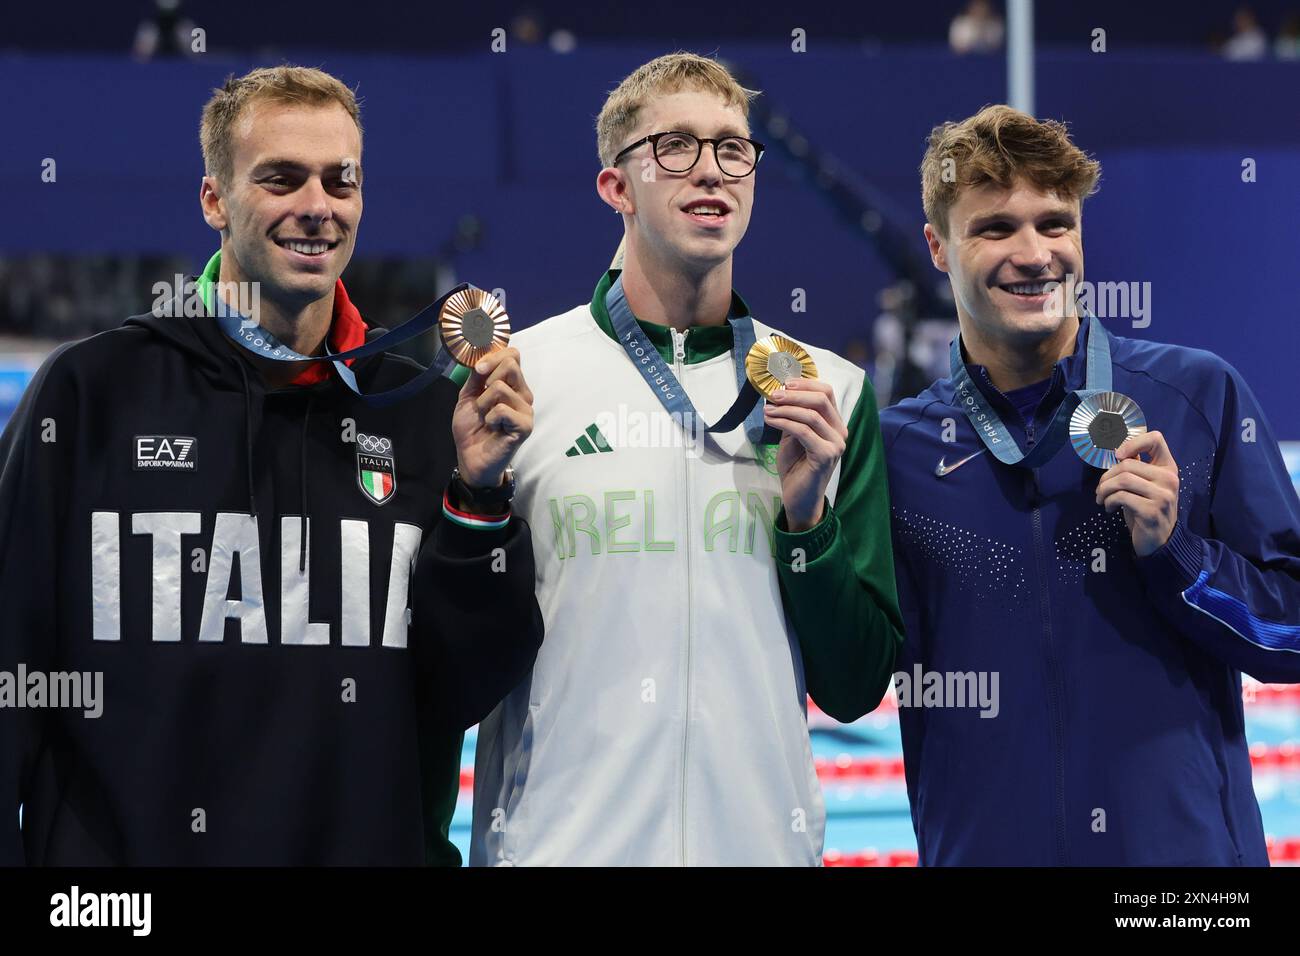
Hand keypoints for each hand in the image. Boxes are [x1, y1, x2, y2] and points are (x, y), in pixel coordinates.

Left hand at [452, 347, 533, 487]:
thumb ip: (476, 376)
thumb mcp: (468, 396)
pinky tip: (493, 427)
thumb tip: (481, 357)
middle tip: (480, 398)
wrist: (470, 457)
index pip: (512, 355)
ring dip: (483, 403)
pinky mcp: (525, 426)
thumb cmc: (472, 429)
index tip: (478, 370)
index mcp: (512, 385)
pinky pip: (502, 409)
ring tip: (485, 418)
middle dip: (487, 377)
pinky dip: (490, 418)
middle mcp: (522, 394)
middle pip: (511, 364)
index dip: (493, 357)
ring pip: (501, 387)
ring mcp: (526, 410)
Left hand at [762, 378, 846, 531]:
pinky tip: (771, 420)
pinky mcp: (826, 455)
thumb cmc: (796, 467)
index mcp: (834, 424)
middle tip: (772, 394)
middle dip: (794, 394)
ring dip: (786, 408)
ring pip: (812, 414)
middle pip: (821, 399)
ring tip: (767, 409)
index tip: (783, 383)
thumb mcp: (792, 435)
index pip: (826, 392)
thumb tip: (779, 392)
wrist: (799, 498)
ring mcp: (836, 444)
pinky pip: (803, 431)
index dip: (805, 384)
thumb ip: (792, 415)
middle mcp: (840, 432)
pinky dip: (784, 422)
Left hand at [1095, 429, 1178, 556]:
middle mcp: (1169, 479)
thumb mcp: (1144, 486)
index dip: (1132, 442)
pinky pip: (1121, 497)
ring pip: (1122, 479)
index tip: (1117, 456)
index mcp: (1168, 468)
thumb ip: (1137, 468)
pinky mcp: (1152, 511)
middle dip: (1106, 477)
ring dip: (1104, 489)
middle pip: (1127, 464)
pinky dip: (1108, 501)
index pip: (1155, 439)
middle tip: (1101, 489)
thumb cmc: (1146, 509)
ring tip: (1102, 498)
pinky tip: (1109, 508)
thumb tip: (1118, 451)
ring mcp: (1163, 495)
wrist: (1159, 541)